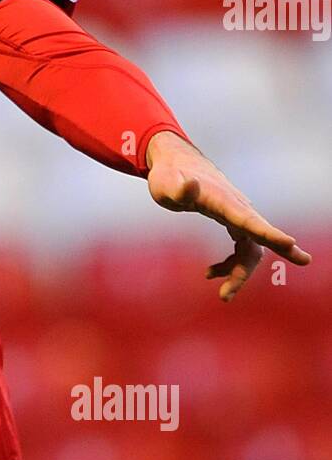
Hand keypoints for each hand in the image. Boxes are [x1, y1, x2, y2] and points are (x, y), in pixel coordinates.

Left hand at [145, 131, 310, 301]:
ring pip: (251, 248)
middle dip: (273, 253)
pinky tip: (210, 273)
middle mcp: (236, 208)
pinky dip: (231, 264)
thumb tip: (190, 186)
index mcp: (223, 201)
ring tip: (223, 295)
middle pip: (258, 237)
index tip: (290, 243)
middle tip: (293, 265)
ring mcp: (237, 214)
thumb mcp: (166, 183)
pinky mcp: (232, 220)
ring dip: (240, 272)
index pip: (249, 220)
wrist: (175, 164)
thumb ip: (178, 188)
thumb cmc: (168, 176)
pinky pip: (242, 247)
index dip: (270, 233)